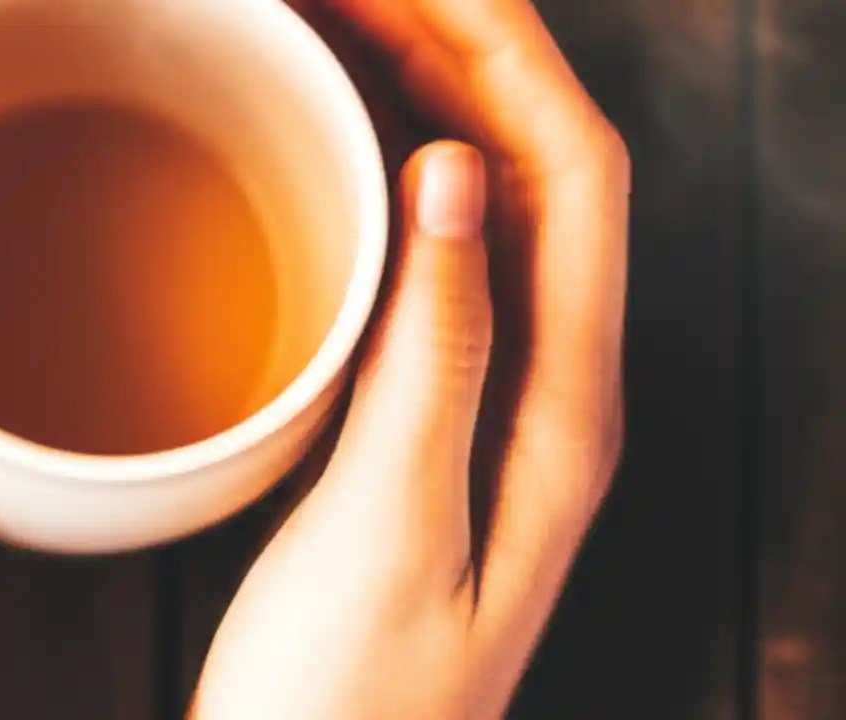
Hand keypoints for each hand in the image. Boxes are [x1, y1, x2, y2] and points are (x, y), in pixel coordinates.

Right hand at [194, 2, 627, 717]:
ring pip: (490, 206)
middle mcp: (548, 390)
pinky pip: (439, 261)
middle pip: (540, 171)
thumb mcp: (390, 526)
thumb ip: (436, 355)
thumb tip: (454, 175)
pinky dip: (399, 181)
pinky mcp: (433, 414)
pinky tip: (349, 151)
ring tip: (358, 24)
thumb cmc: (349, 699)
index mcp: (563, 407)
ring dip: (437, 101)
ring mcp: (492, 399)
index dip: (514, 56)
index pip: (576, 177)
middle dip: (470, 49)